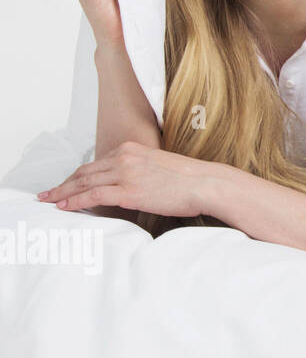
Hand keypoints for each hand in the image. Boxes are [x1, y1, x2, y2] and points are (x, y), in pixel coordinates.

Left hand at [36, 142, 218, 219]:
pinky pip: (92, 196)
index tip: (66, 184)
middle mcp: (125, 157)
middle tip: (46, 194)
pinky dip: (74, 202)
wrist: (206, 183)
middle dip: (63, 184)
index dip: (77, 175)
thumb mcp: (161, 166)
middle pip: (84, 172)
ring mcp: (125, 174)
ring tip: (48, 201)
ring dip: (62, 193)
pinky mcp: (128, 191)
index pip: (96, 163)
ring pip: (83, 183)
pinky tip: (63, 207)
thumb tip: (133, 185)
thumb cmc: (190, 179)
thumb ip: (141, 170)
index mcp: (132, 149)